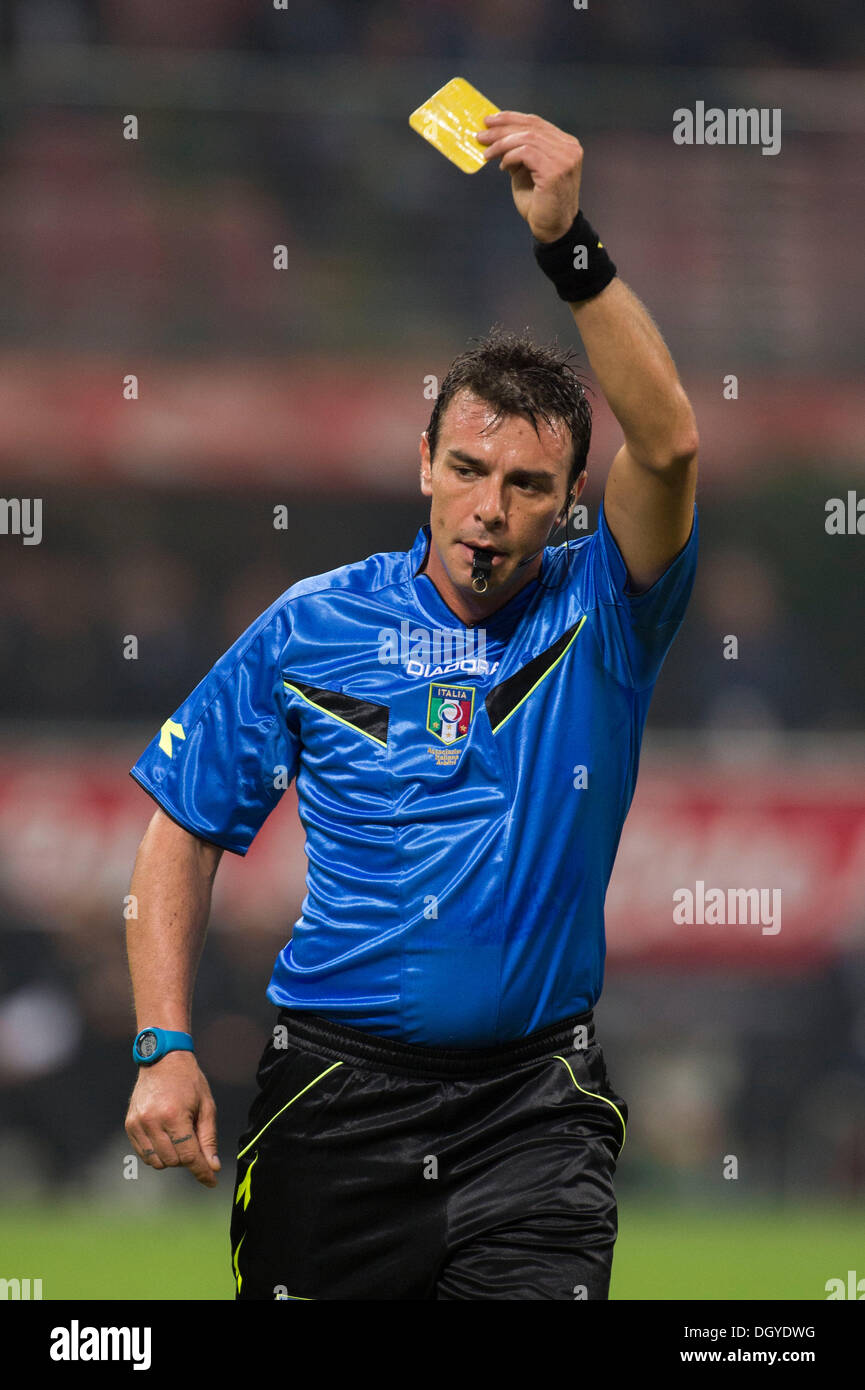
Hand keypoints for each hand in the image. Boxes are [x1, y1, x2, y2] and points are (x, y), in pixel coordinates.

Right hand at [125, 1050, 220, 1187]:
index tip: (211, 1182)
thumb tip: (212, 1167)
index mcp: (174, 1115)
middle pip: (174, 1161)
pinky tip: (165, 1136)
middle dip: (187, 1158)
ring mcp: (138, 1124)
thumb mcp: (206, 1106)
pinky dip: (157, 1153)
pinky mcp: (129, 1125)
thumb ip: (208, 1139)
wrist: (162, 1059)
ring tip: (178, 1135)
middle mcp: (153, 1121)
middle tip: (193, 1139)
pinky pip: (144, 1154)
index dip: (202, 1171)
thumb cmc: (189, 1081)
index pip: (189, 1155)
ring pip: (157, 1162)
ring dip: (171, 1157)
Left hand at [476, 110, 582, 242]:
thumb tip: (494, 136)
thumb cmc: (538, 202)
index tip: (490, 120)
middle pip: (530, 128)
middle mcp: (569, 148)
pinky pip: (527, 153)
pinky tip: (502, 166)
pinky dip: (510, 157)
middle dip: (502, 129)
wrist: (551, 229)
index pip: (536, 123)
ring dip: (502, 144)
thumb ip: (518, 152)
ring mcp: (564, 159)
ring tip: (487, 154)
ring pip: (527, 138)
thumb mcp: (526, 171)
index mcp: (565, 144)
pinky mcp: (555, 171)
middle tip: (481, 135)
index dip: (511, 118)